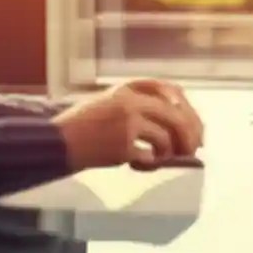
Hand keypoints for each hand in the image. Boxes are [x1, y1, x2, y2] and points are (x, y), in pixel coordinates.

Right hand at [51, 81, 203, 171]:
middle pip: (175, 115)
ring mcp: (127, 124)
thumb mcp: (109, 101)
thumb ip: (137, 101)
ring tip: (161, 157)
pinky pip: (150, 156)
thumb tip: (176, 117)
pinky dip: (151, 163)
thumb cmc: (82, 124)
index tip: (196, 126)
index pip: (172, 92)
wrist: (55, 142)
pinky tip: (141, 164)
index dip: (188, 109)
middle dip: (189, 134)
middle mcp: (130, 102)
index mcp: (128, 89)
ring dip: (168, 151)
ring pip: (165, 137)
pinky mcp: (122, 146)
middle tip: (193, 149)